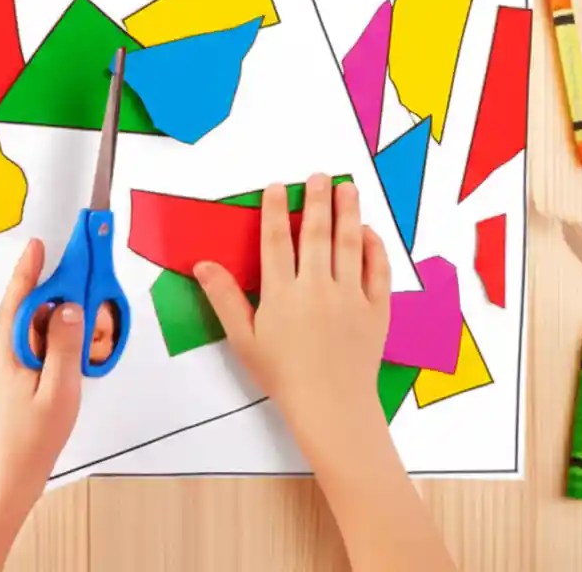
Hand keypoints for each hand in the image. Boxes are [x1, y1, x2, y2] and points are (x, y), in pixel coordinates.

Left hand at [0, 238, 85, 505]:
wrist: (3, 480)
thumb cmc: (28, 442)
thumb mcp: (59, 391)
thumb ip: (66, 346)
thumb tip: (71, 309)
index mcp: (6, 351)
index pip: (19, 298)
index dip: (31, 268)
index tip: (40, 244)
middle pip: (31, 315)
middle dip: (62, 310)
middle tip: (90, 314)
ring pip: (32, 335)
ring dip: (59, 336)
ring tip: (84, 357)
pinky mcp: (1, 381)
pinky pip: (30, 352)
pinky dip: (51, 352)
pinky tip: (68, 372)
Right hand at [193, 175, 390, 442]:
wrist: (331, 406)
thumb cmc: (283, 375)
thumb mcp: (244, 340)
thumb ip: (225, 298)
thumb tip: (203, 264)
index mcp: (282, 294)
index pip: (276, 240)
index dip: (275, 210)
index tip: (276, 187)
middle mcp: (317, 287)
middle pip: (316, 233)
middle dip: (317, 200)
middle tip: (319, 175)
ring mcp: (351, 296)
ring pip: (349, 244)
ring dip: (348, 212)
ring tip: (348, 188)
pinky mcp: (377, 309)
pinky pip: (378, 270)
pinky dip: (374, 247)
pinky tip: (368, 231)